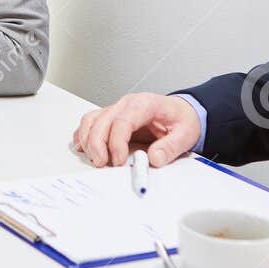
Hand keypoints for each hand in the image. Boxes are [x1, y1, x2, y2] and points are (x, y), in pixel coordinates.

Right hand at [71, 92, 200, 167]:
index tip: (118, 160)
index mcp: (144, 104)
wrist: (180, 112)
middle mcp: (126, 104)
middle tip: (102, 163)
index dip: (116, 143)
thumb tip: (155, 158)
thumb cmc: (180, 119)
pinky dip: (83, 135)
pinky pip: (90, 122)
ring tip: (94, 158)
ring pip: (91, 119)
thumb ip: (170, 147)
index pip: (122, 121)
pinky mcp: (110, 117)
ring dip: (87, 140)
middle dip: (97, 144)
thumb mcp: (185, 134)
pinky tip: (84, 147)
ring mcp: (116, 109)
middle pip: (102, 121)